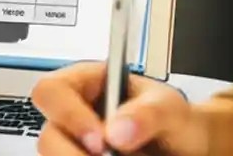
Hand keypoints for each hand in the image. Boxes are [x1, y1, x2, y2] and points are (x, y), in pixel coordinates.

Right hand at [32, 63, 219, 155]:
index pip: (52, 91)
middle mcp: (73, 116)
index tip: (100, 140)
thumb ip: (148, 112)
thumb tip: (117, 130)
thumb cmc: (171, 119)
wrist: (184, 146)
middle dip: (74, 154)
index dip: (68, 115)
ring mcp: (75, 145)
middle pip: (49, 136)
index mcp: (85, 84)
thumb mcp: (169, 107)